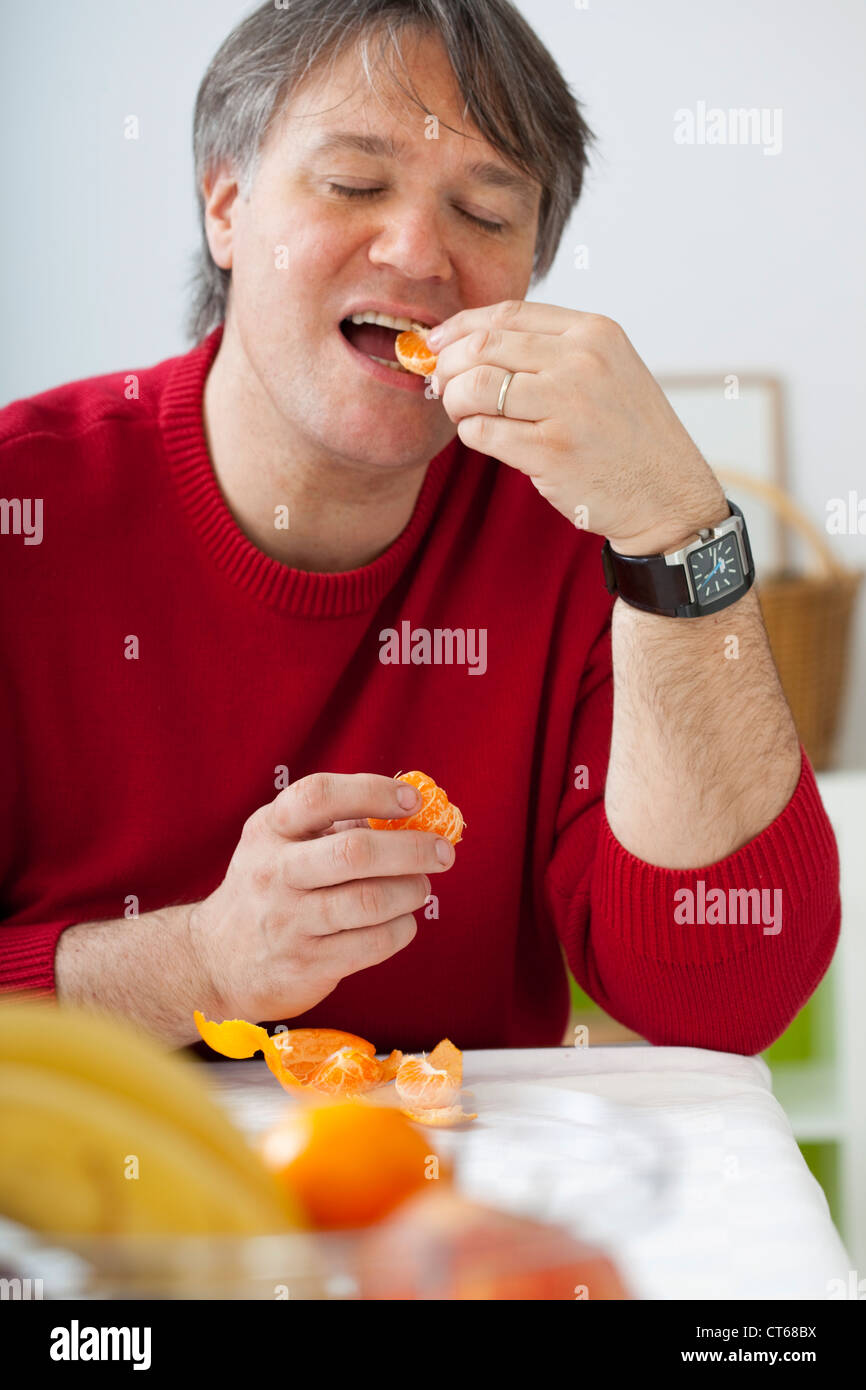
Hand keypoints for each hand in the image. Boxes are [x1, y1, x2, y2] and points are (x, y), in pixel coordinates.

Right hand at [188, 773, 454, 1021]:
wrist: (215, 960)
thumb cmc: (270, 888)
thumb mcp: (283, 844)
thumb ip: (338, 826)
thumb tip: (414, 816)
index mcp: (270, 829)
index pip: (320, 795)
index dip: (372, 792)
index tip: (412, 801)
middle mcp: (274, 872)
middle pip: (354, 852)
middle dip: (412, 849)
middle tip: (443, 852)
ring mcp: (287, 921)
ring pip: (368, 902)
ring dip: (410, 892)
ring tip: (420, 888)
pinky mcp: (305, 964)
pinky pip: (371, 944)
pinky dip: (400, 930)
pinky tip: (402, 922)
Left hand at [428, 300, 729, 554]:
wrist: (667, 495)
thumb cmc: (628, 437)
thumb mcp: (607, 370)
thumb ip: (552, 351)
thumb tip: (470, 343)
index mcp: (594, 333)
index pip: (508, 314)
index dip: (461, 327)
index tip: (437, 342)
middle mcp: (582, 361)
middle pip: (483, 346)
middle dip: (449, 365)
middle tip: (441, 385)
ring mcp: (568, 405)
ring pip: (475, 386)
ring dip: (454, 401)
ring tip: (463, 414)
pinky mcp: (552, 450)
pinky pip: (483, 431)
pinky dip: (471, 434)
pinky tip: (485, 438)